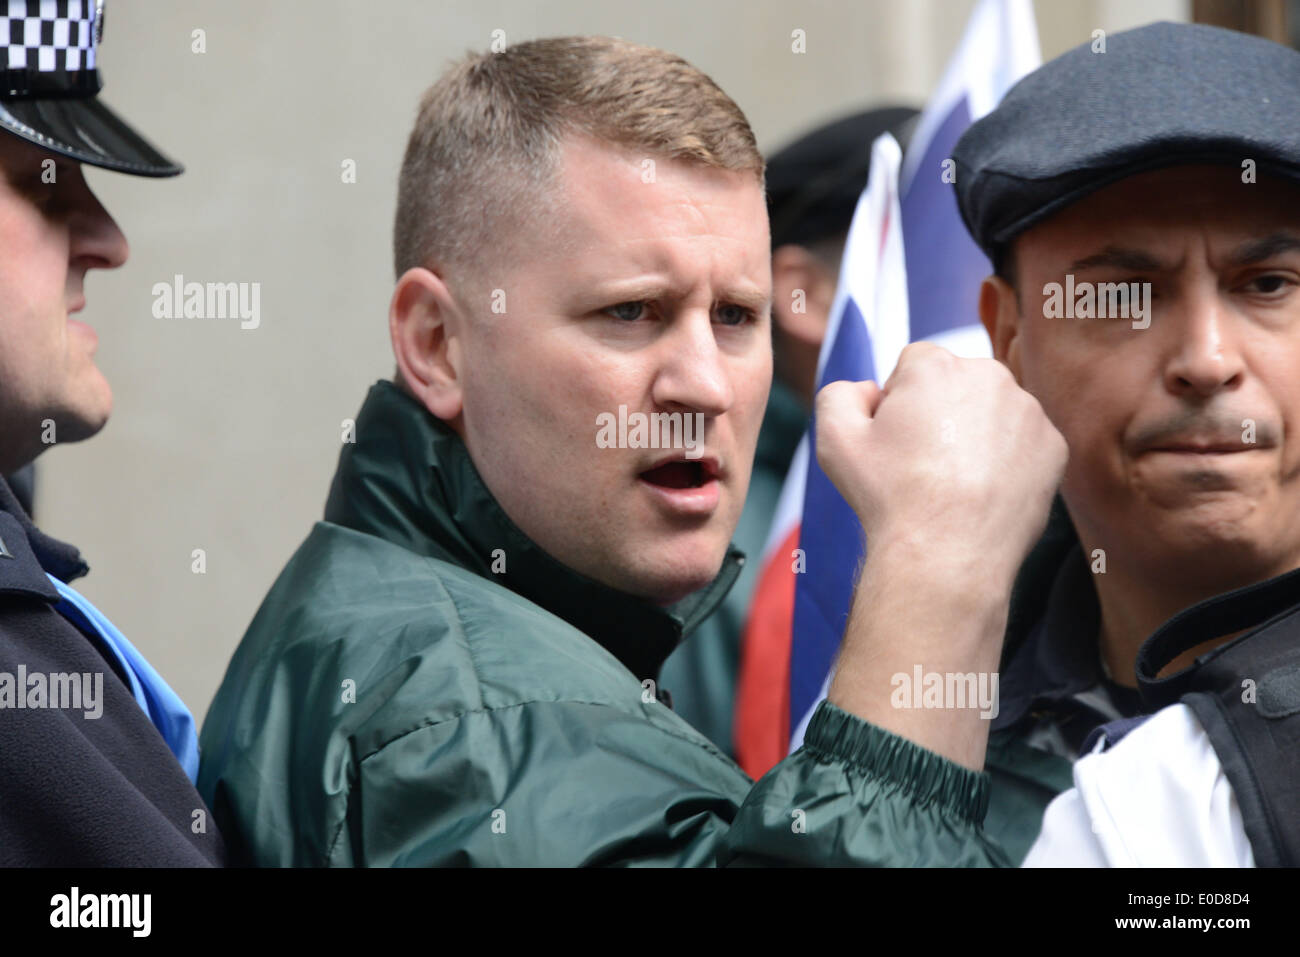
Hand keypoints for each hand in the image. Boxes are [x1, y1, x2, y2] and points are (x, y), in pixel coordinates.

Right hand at [815, 342, 1066, 587]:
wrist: (946, 554)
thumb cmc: (890, 497)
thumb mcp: (834, 439)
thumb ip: (838, 394)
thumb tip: (868, 390)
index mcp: (935, 366)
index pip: (913, 364)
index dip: (899, 402)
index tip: (897, 441)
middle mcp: (988, 376)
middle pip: (957, 383)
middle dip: (941, 412)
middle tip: (924, 463)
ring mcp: (1028, 411)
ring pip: (994, 411)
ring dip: (976, 434)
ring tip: (955, 481)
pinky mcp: (1053, 446)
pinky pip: (1024, 442)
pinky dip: (1008, 460)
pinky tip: (984, 490)